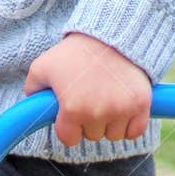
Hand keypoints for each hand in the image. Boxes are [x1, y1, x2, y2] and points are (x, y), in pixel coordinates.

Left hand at [24, 32, 152, 145]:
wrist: (108, 36)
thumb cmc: (73, 53)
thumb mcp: (43, 67)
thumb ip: (33, 89)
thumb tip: (32, 105)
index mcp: (72, 109)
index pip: (69, 139)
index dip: (67, 127)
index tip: (69, 114)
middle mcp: (98, 114)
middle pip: (92, 136)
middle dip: (88, 122)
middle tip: (88, 99)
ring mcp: (122, 110)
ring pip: (114, 135)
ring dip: (109, 124)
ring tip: (104, 100)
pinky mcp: (142, 105)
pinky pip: (135, 132)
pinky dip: (130, 125)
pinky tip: (121, 109)